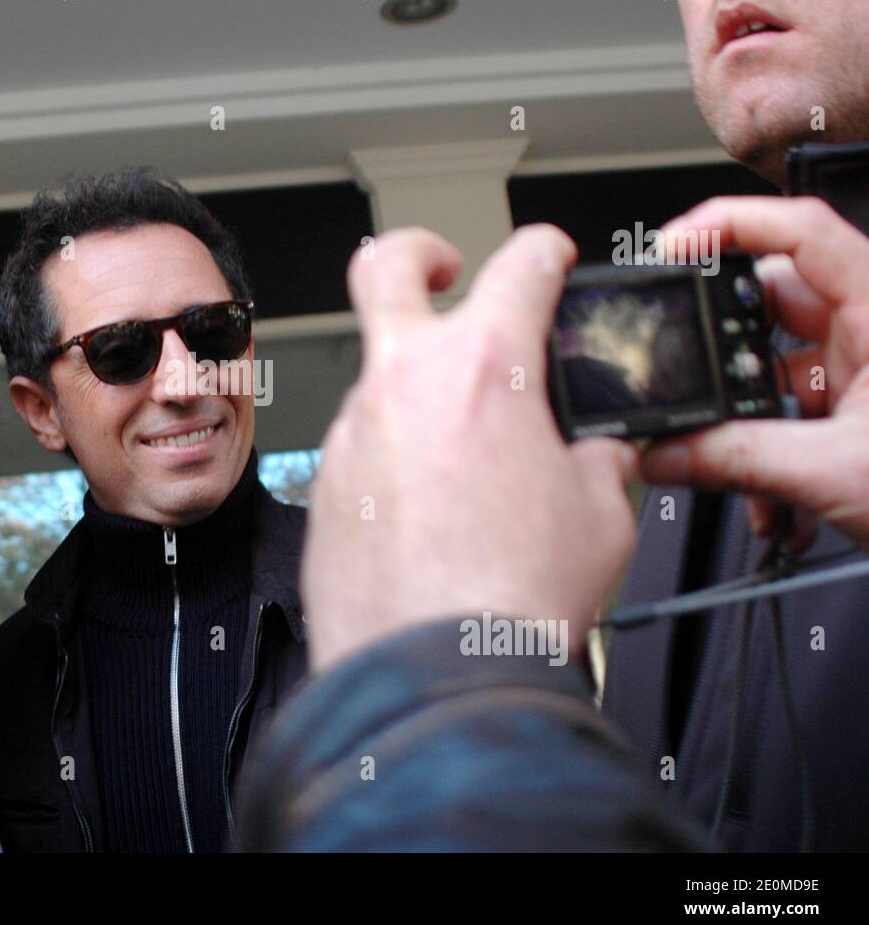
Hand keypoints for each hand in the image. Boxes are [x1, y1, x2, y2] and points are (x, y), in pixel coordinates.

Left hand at [303, 226, 638, 672]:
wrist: (434, 673)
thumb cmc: (511, 597)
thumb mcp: (600, 515)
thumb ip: (596, 461)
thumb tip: (595, 456)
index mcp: (485, 368)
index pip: (520, 264)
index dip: (544, 250)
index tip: (549, 259)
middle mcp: (404, 383)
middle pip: (386, 268)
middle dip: (419, 252)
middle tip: (441, 268)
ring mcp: (353, 430)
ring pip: (378, 376)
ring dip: (414, 390)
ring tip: (459, 455)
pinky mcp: (323, 482)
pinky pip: (360, 444)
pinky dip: (391, 455)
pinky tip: (423, 507)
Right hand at [641, 196, 868, 553]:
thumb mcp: (835, 472)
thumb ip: (736, 460)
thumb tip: (664, 451)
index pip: (800, 231)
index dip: (729, 224)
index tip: (672, 246)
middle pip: (770, 303)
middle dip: (721, 354)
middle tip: (686, 380)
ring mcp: (865, 368)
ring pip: (775, 367)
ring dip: (745, 423)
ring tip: (739, 473)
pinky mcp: (858, 408)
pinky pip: (793, 411)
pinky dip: (769, 453)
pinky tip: (772, 501)